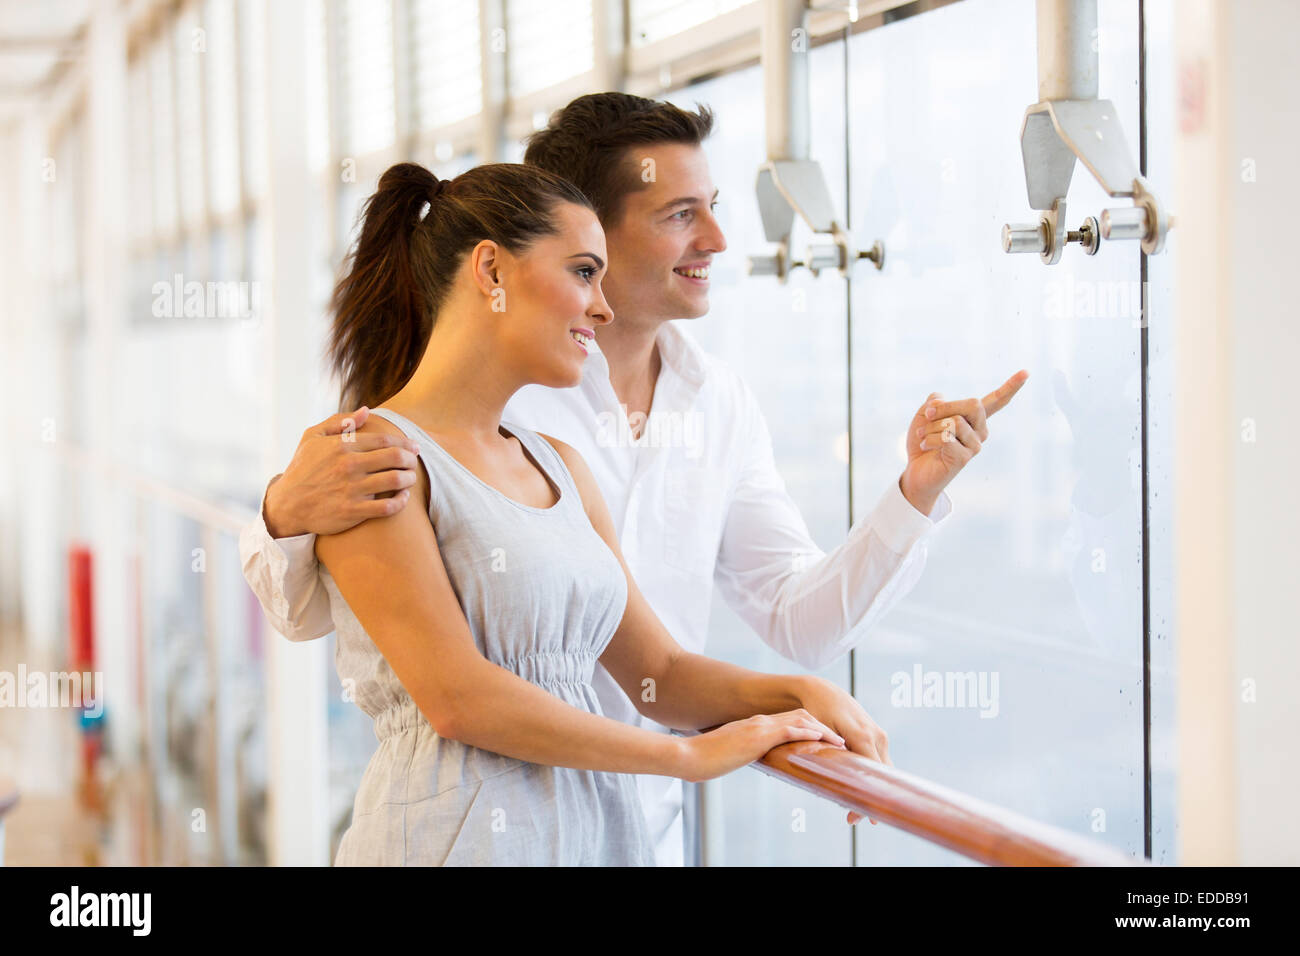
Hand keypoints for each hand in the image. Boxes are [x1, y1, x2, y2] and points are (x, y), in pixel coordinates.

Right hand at [263, 406, 421, 537]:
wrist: (287, 504)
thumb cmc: (302, 468)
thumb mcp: (312, 437)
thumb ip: (339, 421)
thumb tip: (366, 411)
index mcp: (342, 446)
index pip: (385, 441)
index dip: (405, 443)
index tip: (414, 447)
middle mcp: (349, 466)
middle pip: (395, 457)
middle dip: (411, 459)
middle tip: (414, 462)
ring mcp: (351, 489)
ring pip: (395, 480)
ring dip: (410, 478)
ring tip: (411, 478)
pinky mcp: (352, 511)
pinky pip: (387, 507)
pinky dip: (401, 502)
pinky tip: (403, 498)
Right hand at [676, 710, 845, 783]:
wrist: (687, 756)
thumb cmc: (702, 760)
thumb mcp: (727, 756)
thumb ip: (739, 754)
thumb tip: (742, 761)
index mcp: (753, 727)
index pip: (788, 721)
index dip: (809, 727)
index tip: (825, 738)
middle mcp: (759, 722)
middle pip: (800, 717)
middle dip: (823, 726)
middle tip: (840, 740)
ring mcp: (760, 727)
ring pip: (801, 721)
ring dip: (824, 730)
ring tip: (840, 743)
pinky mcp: (759, 737)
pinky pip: (791, 730)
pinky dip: (811, 733)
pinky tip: (824, 739)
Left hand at [795, 676, 890, 825]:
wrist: (824, 692)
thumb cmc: (818, 710)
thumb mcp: (820, 732)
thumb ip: (827, 754)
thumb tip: (829, 781)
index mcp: (864, 736)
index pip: (872, 773)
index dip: (867, 796)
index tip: (860, 815)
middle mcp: (877, 737)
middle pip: (880, 776)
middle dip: (869, 799)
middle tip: (852, 820)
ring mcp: (880, 737)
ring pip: (881, 771)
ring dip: (870, 790)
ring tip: (853, 811)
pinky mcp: (878, 738)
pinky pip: (878, 763)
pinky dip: (869, 778)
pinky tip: (856, 791)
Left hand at [899, 370, 1029, 514]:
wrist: (915, 471)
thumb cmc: (923, 441)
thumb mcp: (925, 414)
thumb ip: (935, 402)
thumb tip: (940, 398)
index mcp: (974, 418)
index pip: (996, 400)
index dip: (1011, 386)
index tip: (1026, 372)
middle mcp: (980, 430)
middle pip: (974, 404)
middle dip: (946, 406)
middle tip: (928, 414)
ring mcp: (975, 445)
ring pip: (956, 422)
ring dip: (931, 426)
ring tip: (923, 436)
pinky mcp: (965, 458)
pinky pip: (948, 437)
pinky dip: (930, 438)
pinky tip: (925, 446)